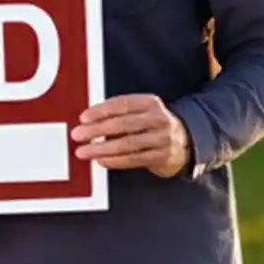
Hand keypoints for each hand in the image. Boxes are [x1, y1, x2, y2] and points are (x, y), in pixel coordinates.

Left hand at [71, 94, 190, 177]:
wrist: (186, 141)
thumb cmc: (152, 125)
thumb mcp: (141, 112)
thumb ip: (119, 113)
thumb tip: (87, 122)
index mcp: (149, 102)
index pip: (122, 104)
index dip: (101, 110)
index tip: (83, 118)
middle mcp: (157, 118)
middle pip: (123, 124)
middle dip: (97, 130)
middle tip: (78, 135)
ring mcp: (162, 138)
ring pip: (127, 144)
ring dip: (102, 148)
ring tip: (84, 151)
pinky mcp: (162, 156)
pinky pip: (134, 159)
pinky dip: (116, 161)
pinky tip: (101, 160)